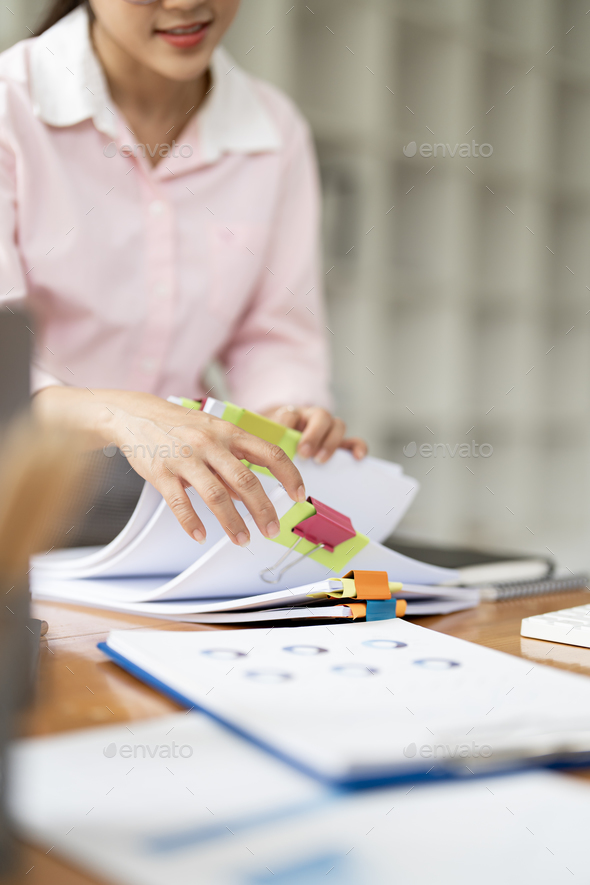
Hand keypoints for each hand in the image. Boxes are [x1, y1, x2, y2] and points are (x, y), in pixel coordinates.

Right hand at [108, 397, 305, 546]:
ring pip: (216, 495)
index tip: (299, 496)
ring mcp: (186, 458)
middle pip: (246, 480)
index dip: (289, 476)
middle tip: (271, 529)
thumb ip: (233, 465)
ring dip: (232, 522)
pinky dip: (191, 522)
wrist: (137, 415)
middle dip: (263, 510)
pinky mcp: (162, 472)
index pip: (270, 453)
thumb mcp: (214, 436)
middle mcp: (211, 444)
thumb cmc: (181, 427)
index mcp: (230, 433)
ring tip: (242, 539)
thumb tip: (250, 498)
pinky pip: (180, 502)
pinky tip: (200, 535)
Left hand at [263, 405, 367, 463]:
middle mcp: (312, 418)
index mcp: (291, 414)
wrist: (285, 437)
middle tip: (304, 453)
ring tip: (319, 460)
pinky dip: (357, 447)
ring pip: (337, 424)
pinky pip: (353, 441)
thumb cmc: (275, 441)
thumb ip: (264, 442)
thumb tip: (256, 454)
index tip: (281, 440)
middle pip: (320, 415)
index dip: (287, 425)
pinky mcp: (339, 442)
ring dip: (330, 442)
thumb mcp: (266, 438)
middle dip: (313, 435)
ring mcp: (328, 429)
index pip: (290, 414)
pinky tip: (357, 458)